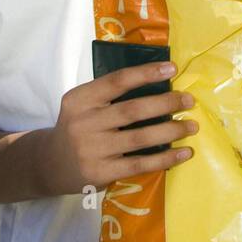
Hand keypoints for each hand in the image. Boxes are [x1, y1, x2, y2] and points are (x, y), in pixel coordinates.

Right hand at [42, 62, 196, 194]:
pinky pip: (139, 163)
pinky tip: (183, 153)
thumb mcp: (82, 105)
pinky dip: (165, 158)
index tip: (172, 68)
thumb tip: (159, 83)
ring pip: (140, 137)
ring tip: (192, 126)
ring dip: (171, 130)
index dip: (146, 73)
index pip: (117, 81)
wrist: (49, 164)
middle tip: (189, 100)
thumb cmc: (77, 128)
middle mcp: (84, 123)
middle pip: (132, 109)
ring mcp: (92, 149)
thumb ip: (110, 96)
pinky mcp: (101, 173)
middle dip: (166, 103)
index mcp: (80, 99)